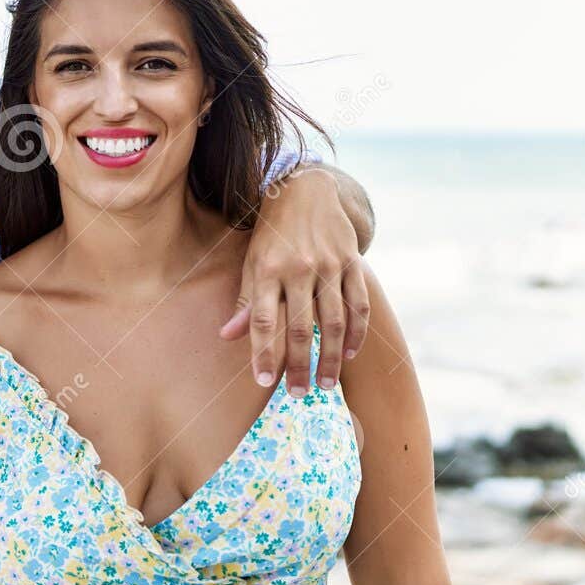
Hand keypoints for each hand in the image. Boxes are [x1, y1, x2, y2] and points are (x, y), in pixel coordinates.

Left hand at [220, 168, 370, 394]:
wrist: (307, 189)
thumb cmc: (272, 235)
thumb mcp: (252, 262)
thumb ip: (246, 302)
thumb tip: (227, 337)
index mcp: (267, 270)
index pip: (263, 320)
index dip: (262, 352)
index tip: (262, 382)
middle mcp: (298, 268)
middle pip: (300, 327)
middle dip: (298, 365)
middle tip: (298, 395)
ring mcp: (328, 265)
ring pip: (334, 321)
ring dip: (330, 357)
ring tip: (324, 384)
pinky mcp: (351, 262)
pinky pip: (358, 304)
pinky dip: (356, 333)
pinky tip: (350, 354)